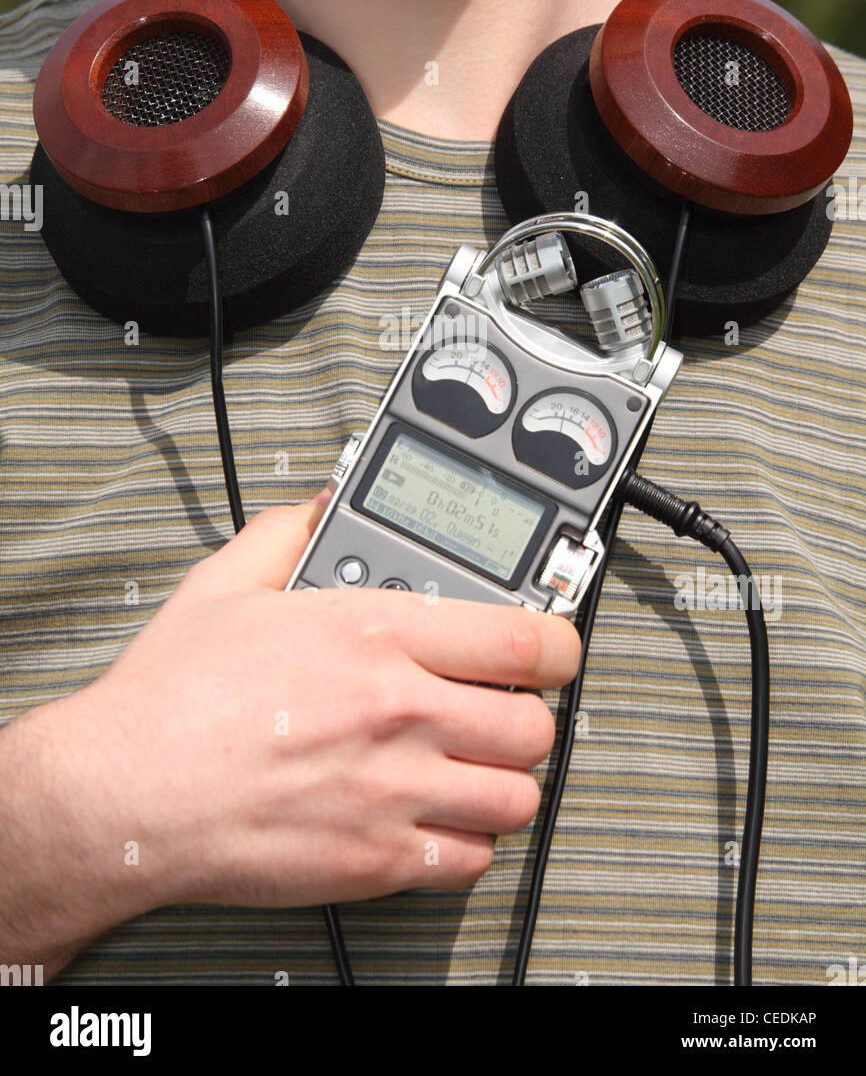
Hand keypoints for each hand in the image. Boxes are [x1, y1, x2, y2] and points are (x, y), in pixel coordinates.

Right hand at [2, 496, 580, 963]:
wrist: (123, 793)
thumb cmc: (170, 698)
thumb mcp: (224, 585)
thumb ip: (287, 531)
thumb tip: (323, 502)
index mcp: (373, 635)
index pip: (523, 640)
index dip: (560, 645)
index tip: (554, 650)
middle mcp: (398, 712)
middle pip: (533, 725)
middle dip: (529, 717)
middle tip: (502, 711)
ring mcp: (393, 791)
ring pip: (516, 798)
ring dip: (505, 781)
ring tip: (474, 767)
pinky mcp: (375, 859)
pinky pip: (470, 861)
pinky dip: (466, 844)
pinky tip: (435, 820)